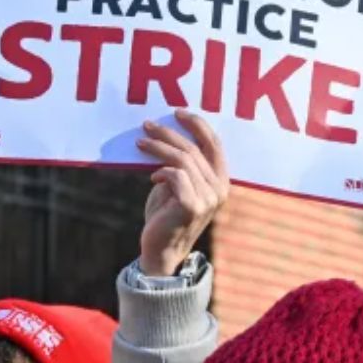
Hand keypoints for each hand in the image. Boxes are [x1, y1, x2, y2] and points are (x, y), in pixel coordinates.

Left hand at [133, 109, 230, 276]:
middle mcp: (220, 189)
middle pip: (194, 149)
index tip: (177, 113)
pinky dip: (161, 172)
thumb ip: (181, 165)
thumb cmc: (167, 215)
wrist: (161, 249)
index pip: (215, 144)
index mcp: (221, 181)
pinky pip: (175, 176)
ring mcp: (209, 199)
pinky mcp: (192, 206)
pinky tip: (153, 178)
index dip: (197, 124)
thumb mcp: (177, 185)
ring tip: (141, 144)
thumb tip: (166, 135)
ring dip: (159, 148)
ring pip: (183, 160)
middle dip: (168, 134)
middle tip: (147, 126)